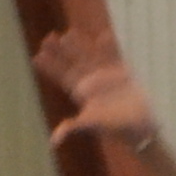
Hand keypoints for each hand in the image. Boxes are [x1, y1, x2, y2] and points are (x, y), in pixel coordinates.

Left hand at [33, 30, 155, 152]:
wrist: (139, 127)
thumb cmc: (114, 128)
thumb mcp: (91, 124)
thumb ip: (73, 127)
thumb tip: (53, 142)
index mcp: (80, 93)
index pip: (61, 76)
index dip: (50, 67)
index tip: (37, 57)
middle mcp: (91, 82)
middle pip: (72, 62)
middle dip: (60, 51)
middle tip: (48, 38)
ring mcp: (106, 76)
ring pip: (90, 56)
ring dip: (80, 45)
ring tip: (69, 32)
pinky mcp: (122, 73)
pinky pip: (114, 56)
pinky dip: (109, 46)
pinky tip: (104, 35)